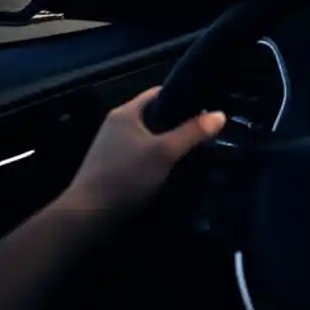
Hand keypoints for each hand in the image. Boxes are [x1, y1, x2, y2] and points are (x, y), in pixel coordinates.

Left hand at [61, 87, 225, 213]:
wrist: (88, 216)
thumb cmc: (125, 176)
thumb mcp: (164, 153)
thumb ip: (192, 132)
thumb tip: (220, 114)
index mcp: (126, 112)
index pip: (159, 93)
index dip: (184, 97)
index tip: (208, 108)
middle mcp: (117, 125)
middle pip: (155, 116)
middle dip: (179, 123)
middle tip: (206, 133)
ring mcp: (113, 147)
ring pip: (149, 137)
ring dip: (169, 143)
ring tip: (195, 151)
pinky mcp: (112, 167)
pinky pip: (142, 155)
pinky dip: (157, 159)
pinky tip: (173, 170)